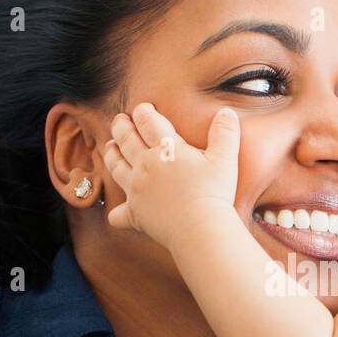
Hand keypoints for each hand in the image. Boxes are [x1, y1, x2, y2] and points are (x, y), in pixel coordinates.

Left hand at [103, 102, 239, 246]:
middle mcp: (145, 165)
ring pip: (116, 168)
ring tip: (110, 148)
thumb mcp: (225, 158)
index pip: (148, 121)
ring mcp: (137, 190)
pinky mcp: (136, 214)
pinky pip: (118, 214)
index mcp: (165, 149)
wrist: (200, 228)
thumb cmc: (214, 192)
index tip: (143, 108)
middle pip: (126, 140)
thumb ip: (225, 133)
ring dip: (111, 155)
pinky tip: (119, 213)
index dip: (144, 111)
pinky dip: (117, 213)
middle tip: (120, 120)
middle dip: (122, 127)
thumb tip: (227, 112)